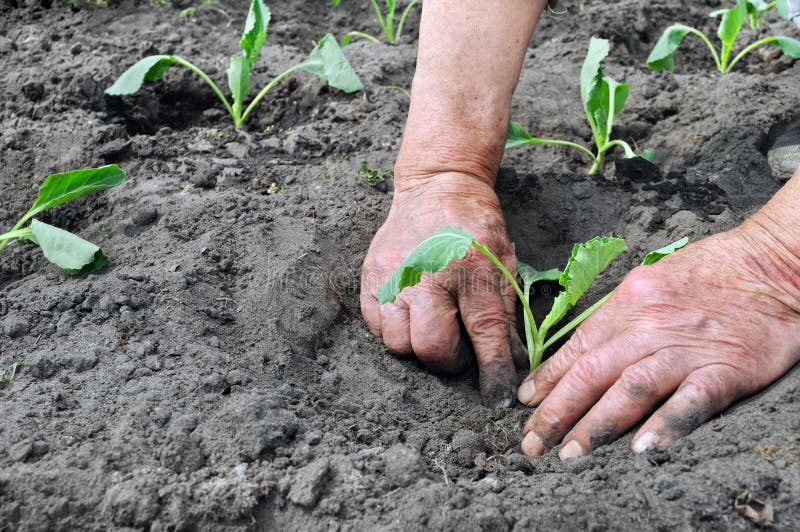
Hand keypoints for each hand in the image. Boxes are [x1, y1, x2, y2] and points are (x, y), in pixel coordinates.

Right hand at [360, 172, 526, 405]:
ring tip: (431, 330)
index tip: (497, 397)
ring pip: (398, 342)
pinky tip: (410, 316)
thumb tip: (513, 361)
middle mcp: (429, 275)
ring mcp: (395, 276)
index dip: (493, 372)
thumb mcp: (505, 263)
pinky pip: (376, 326)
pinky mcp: (371, 276)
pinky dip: (393, 331)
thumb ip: (506, 313)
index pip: (485, 335)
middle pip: (431, 346)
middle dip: (447, 360)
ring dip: (417, 347)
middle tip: (458, 350)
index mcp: (472, 270)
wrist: (437, 186)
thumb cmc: (476, 228)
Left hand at [517, 218, 799, 457]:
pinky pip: (690, 402)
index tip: (525, 403)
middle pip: (592, 372)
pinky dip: (665, 426)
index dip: (547, 379)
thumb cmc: (710, 272)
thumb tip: (581, 350)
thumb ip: (619, 315)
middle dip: (556, 411)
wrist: (773, 263)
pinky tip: (641, 449)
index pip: (577, 348)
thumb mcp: (652, 280)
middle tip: (532, 442)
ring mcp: (687, 349)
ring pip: (630, 389)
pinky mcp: (726, 369)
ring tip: (570, 454)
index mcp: (628, 303)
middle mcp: (650, 326)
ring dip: (595, 425)